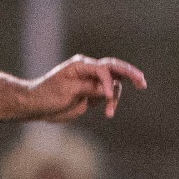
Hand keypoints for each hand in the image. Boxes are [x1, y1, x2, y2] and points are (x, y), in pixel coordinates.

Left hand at [25, 55, 147, 120]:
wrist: (36, 106)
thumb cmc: (47, 96)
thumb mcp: (67, 92)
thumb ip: (88, 88)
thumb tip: (108, 89)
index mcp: (80, 65)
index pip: (102, 69)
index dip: (107, 82)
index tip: (108, 98)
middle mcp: (88, 70)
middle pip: (115, 68)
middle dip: (129, 74)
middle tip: (142, 82)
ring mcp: (92, 81)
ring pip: (114, 84)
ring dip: (116, 96)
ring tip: (110, 112)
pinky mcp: (92, 93)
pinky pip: (108, 95)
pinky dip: (112, 102)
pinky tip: (109, 113)